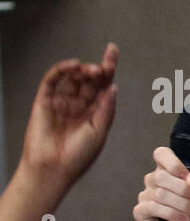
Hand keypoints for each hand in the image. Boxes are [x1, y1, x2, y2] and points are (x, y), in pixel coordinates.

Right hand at [19, 44, 117, 190]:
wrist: (53, 168)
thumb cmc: (78, 156)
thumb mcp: (99, 131)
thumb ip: (106, 109)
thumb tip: (113, 87)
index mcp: (95, 112)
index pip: (103, 85)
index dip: (108, 68)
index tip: (112, 52)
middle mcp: (79, 105)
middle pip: (89, 79)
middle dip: (97, 69)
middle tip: (103, 65)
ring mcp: (61, 102)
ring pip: (72, 78)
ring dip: (82, 70)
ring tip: (91, 70)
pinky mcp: (44, 101)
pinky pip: (52, 81)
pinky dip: (61, 70)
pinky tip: (73, 66)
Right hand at [133, 146, 189, 220]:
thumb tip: (189, 178)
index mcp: (171, 168)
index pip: (161, 154)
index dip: (172, 163)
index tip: (187, 177)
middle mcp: (156, 179)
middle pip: (161, 176)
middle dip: (185, 190)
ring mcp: (147, 195)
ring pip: (159, 194)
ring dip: (183, 205)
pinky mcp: (142, 212)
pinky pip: (151, 208)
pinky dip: (172, 214)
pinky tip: (184, 220)